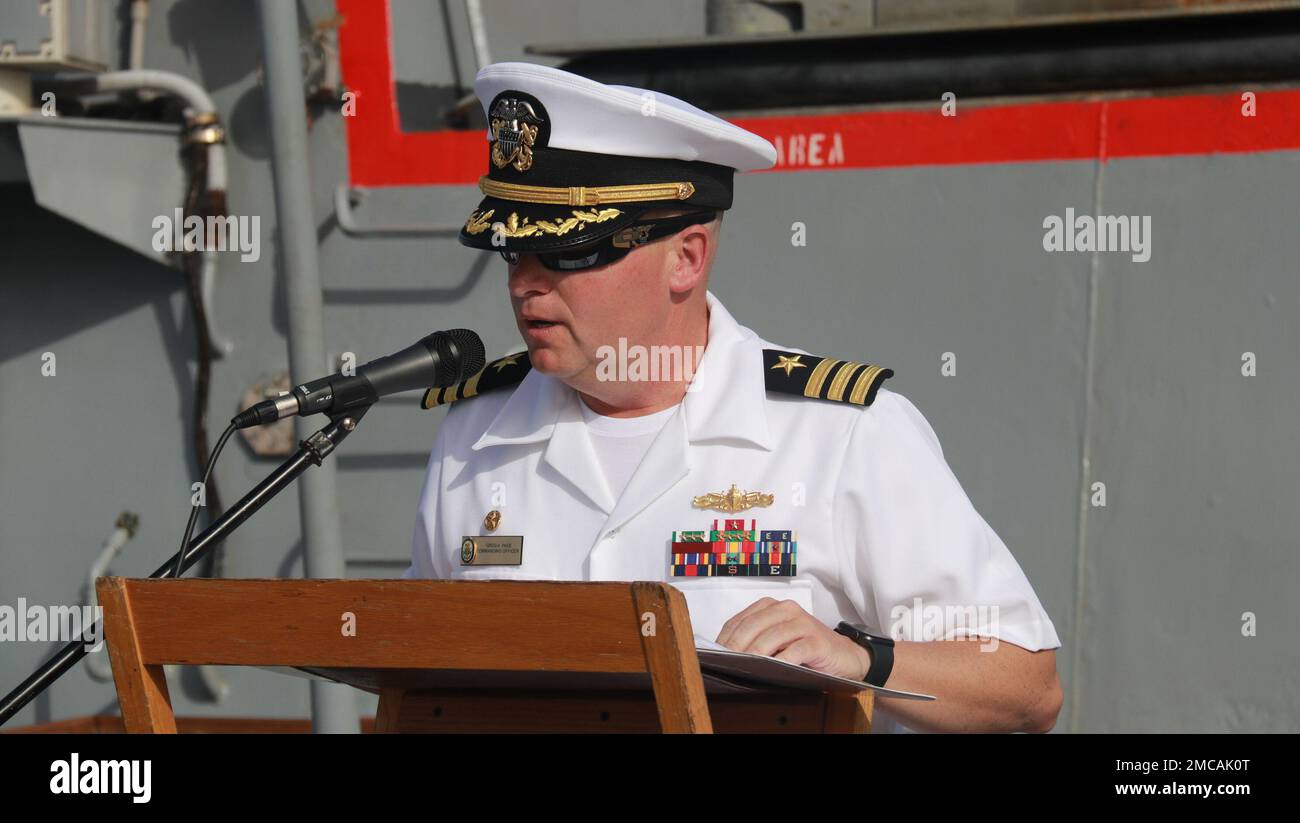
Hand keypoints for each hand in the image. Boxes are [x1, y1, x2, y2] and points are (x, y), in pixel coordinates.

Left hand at [716, 597, 872, 680]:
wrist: (844, 656)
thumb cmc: (806, 649)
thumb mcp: (777, 642)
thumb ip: (755, 641)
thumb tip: (725, 655)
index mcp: (771, 607)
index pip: (740, 620)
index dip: (724, 637)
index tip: (713, 653)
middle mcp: (786, 609)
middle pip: (753, 625)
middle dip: (736, 645)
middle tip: (725, 661)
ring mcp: (803, 623)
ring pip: (772, 636)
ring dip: (756, 653)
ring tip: (744, 667)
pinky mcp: (817, 640)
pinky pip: (796, 649)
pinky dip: (782, 660)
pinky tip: (773, 669)